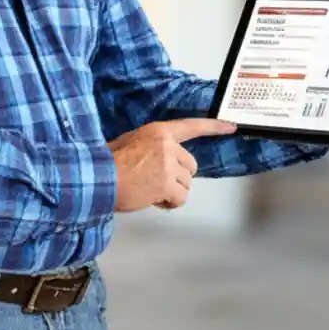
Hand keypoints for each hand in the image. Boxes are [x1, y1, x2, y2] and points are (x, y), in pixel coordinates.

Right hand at [108, 118, 236, 211]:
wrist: (98, 178)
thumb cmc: (109, 163)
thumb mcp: (131, 143)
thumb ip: (154, 148)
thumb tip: (164, 163)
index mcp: (159, 131)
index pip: (191, 126)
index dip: (213, 127)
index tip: (231, 127)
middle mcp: (168, 145)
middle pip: (191, 166)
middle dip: (177, 177)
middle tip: (156, 182)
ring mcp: (168, 164)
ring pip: (186, 184)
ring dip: (172, 191)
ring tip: (149, 190)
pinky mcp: (166, 183)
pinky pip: (180, 198)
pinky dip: (169, 203)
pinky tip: (153, 199)